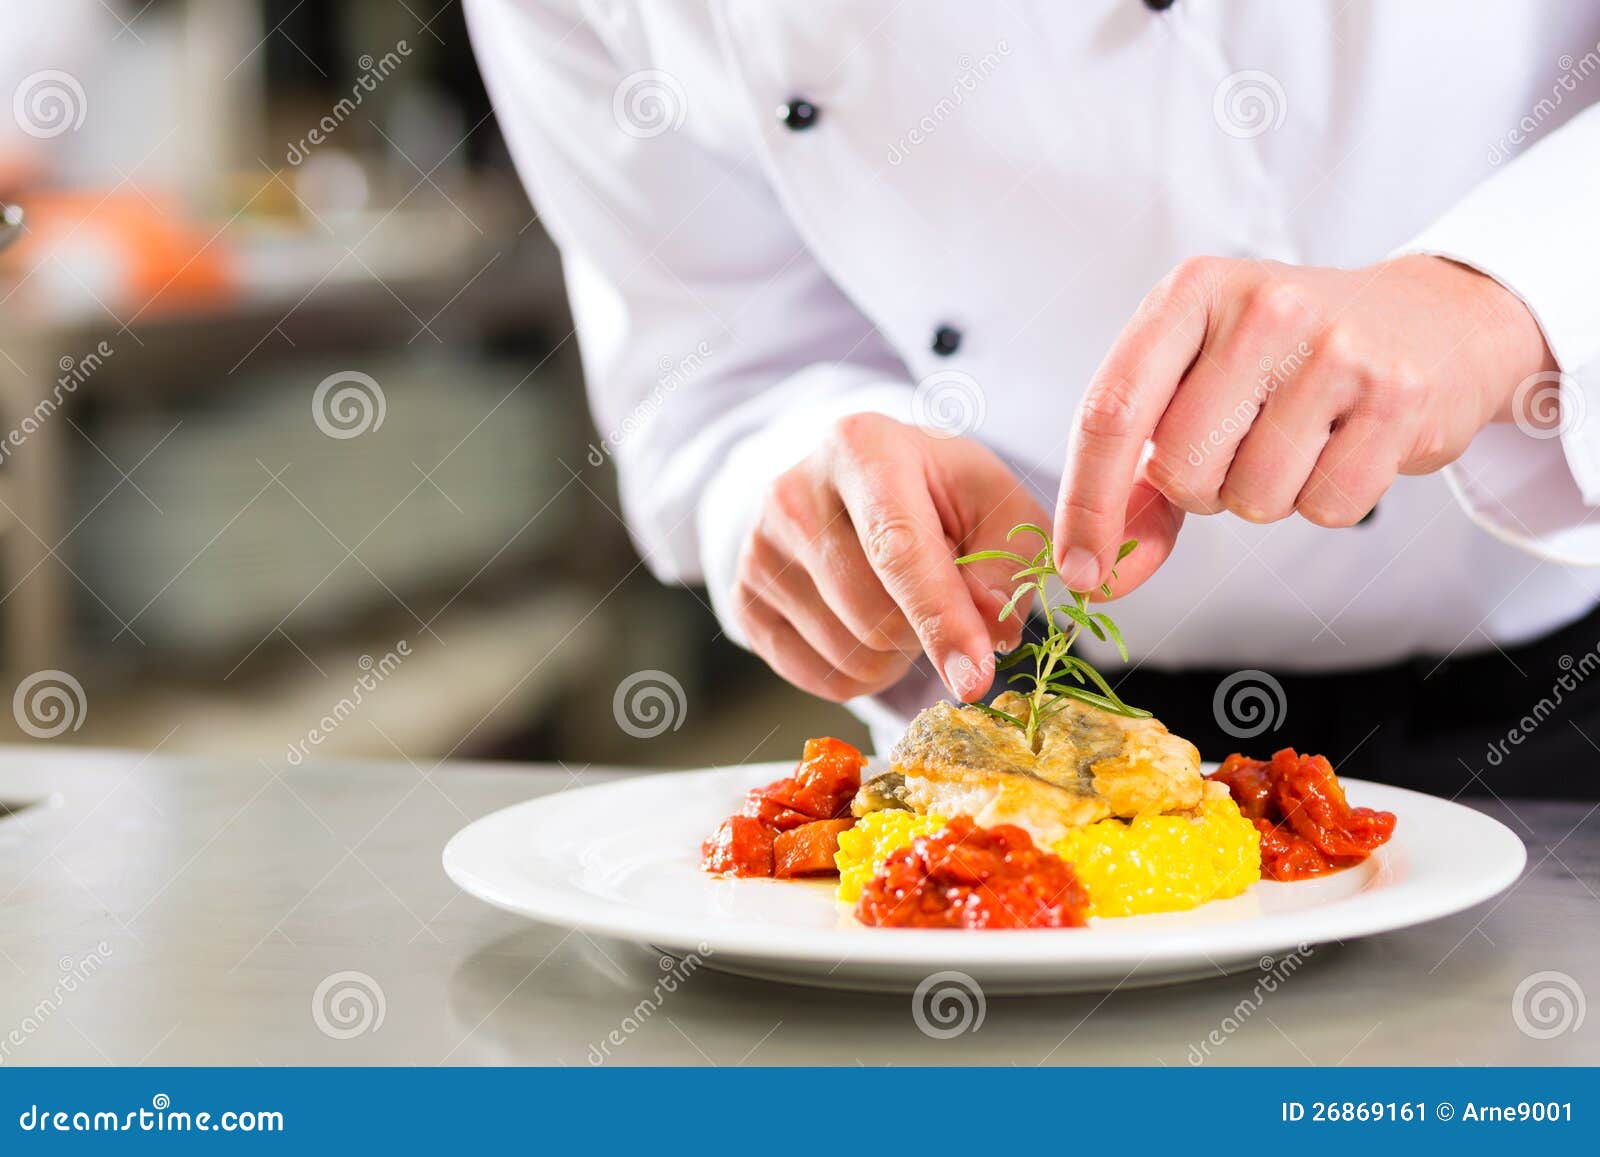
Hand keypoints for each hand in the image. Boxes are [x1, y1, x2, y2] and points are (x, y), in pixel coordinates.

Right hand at [732, 414, 1047, 701]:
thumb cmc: (937, 491)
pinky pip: (818, 677)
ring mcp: (756, 549)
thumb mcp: (993, 501)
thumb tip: (994, 633)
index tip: (974, 679)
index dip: (941, 619)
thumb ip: (1008, 562)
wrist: (857, 484)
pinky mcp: (742, 599)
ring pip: (850, 654)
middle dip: (926, 631)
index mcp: (861, 447)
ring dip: (898, 654)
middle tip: (938, 594)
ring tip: (900, 603)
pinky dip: (861, 672)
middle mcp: (792, 493)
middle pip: (875, 617)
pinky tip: (865, 625)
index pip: (897, 550)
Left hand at [1052, 255, 1556, 592]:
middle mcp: (1259, 308)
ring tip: (1299, 439)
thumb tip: (1094, 576)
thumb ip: (1137, 479)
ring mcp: (1334, 346)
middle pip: (1181, 468)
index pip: (1110, 411)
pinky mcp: (1398, 393)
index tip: (1076, 571)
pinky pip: (1327, 506)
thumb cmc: (1288, 363)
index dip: (1086, 503)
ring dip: (1265, 496)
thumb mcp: (1198, 387)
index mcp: (1189, 293)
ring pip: (1252, 497)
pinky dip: (1327, 500)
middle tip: (1242, 446)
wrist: (1433, 322)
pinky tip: (1348, 444)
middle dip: (1200, 490)